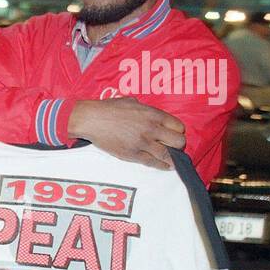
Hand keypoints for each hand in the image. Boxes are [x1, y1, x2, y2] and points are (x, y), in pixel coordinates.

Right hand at [67, 97, 184, 169]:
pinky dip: (162, 165)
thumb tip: (149, 114)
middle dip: (177, 144)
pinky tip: (166, 166)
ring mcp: (143, 143)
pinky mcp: (133, 154)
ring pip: (168, 154)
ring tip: (174, 161)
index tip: (173, 134)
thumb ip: (145, 109)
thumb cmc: (109, 108)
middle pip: (178, 141)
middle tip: (172, 146)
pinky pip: (153, 162)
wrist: (91, 120)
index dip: (177, 131)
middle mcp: (151, 128)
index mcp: (153, 114)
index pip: (178, 126)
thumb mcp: (132, 102)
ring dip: (172, 158)